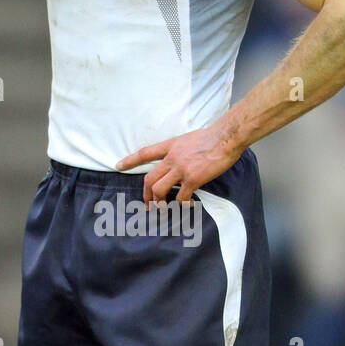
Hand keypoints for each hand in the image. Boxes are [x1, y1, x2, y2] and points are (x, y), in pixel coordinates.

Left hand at [116, 126, 241, 203]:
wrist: (226, 137)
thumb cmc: (212, 136)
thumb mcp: (189, 138)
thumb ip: (180, 149)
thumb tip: (177, 159)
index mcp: (171, 146)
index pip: (145, 153)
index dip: (130, 160)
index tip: (118, 166)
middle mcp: (172, 158)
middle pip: (149, 178)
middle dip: (146, 194)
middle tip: (147, 204)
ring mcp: (182, 169)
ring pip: (159, 190)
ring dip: (159, 202)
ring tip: (163, 209)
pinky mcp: (193, 179)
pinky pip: (181, 197)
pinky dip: (182, 204)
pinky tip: (188, 205)